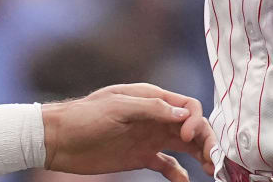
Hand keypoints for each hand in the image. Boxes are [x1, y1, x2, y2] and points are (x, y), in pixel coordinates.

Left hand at [42, 83, 212, 181]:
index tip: (188, 137)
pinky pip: (167, 165)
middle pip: (192, 127)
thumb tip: (184, 115)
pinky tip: (185, 181)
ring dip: (200, 155)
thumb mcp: (117, 107)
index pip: (188, 106)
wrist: (58, 139)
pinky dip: (179, 173)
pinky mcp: (140, 156)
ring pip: (184, 145)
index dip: (196, 121)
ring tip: (210, 169)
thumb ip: (151, 108)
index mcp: (150, 98)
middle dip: (207, 141)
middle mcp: (154, 117)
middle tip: (213, 160)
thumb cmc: (84, 117)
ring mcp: (148, 137)